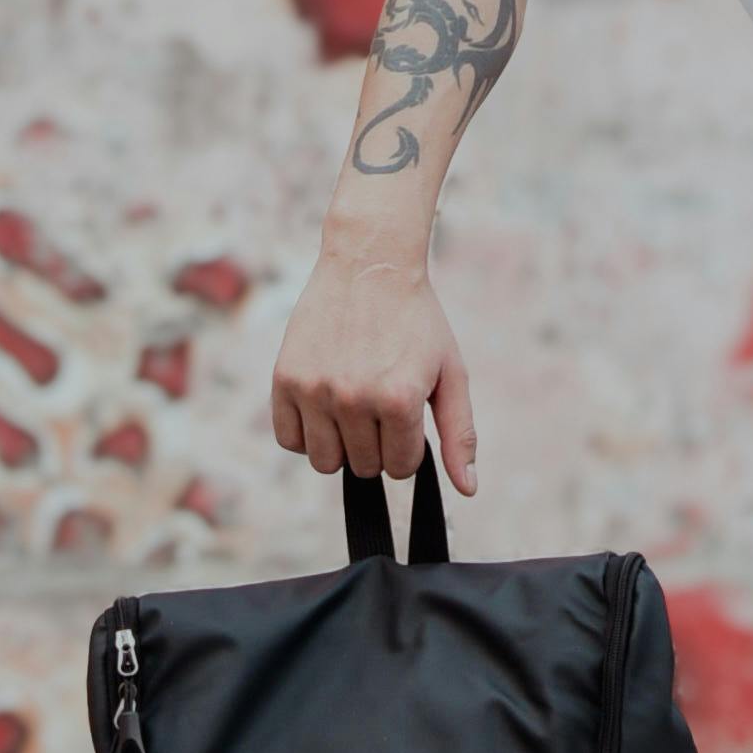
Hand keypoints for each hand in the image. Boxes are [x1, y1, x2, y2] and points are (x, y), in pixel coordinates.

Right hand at [269, 238, 475, 491]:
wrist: (370, 263)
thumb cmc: (416, 320)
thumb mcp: (451, 373)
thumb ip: (460, 433)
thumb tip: (467, 489)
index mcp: (398, 399)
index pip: (401, 466)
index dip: (408, 444)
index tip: (406, 410)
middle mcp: (353, 397)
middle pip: (364, 467)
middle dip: (377, 443)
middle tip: (379, 401)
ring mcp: (315, 389)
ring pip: (325, 462)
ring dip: (341, 443)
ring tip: (352, 406)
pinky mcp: (285, 378)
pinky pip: (289, 440)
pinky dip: (306, 433)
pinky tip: (324, 405)